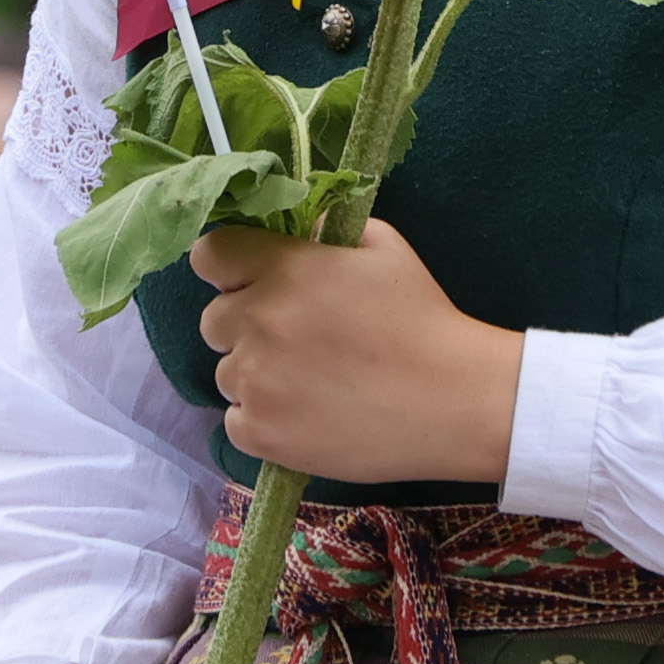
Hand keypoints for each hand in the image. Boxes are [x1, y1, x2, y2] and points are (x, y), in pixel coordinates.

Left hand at [193, 222, 521, 485]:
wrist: (453, 402)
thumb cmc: (422, 319)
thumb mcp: (382, 247)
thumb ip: (325, 230)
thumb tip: (293, 231)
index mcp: (282, 269)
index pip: (209, 255)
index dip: (230, 268)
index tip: (254, 283)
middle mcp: (256, 322)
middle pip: (213, 320)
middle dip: (245, 325)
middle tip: (296, 340)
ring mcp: (254, 381)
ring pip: (226, 374)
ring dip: (256, 375)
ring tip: (312, 384)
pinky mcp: (260, 433)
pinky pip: (235, 421)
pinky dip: (262, 420)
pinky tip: (307, 416)